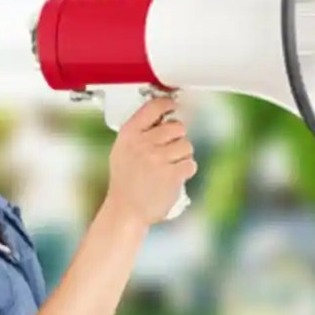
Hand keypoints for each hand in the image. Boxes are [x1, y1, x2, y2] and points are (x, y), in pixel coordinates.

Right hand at [103, 97, 197, 225]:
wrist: (126, 210)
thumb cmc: (125, 181)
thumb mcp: (123, 150)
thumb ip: (140, 132)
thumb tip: (163, 116)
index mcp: (130, 134)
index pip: (153, 107)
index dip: (167, 104)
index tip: (173, 106)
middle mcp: (144, 143)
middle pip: (178, 127)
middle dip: (178, 138)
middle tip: (169, 151)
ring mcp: (158, 158)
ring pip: (187, 146)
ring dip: (183, 156)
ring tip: (169, 167)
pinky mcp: (172, 174)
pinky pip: (191, 164)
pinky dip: (186, 171)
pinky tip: (173, 178)